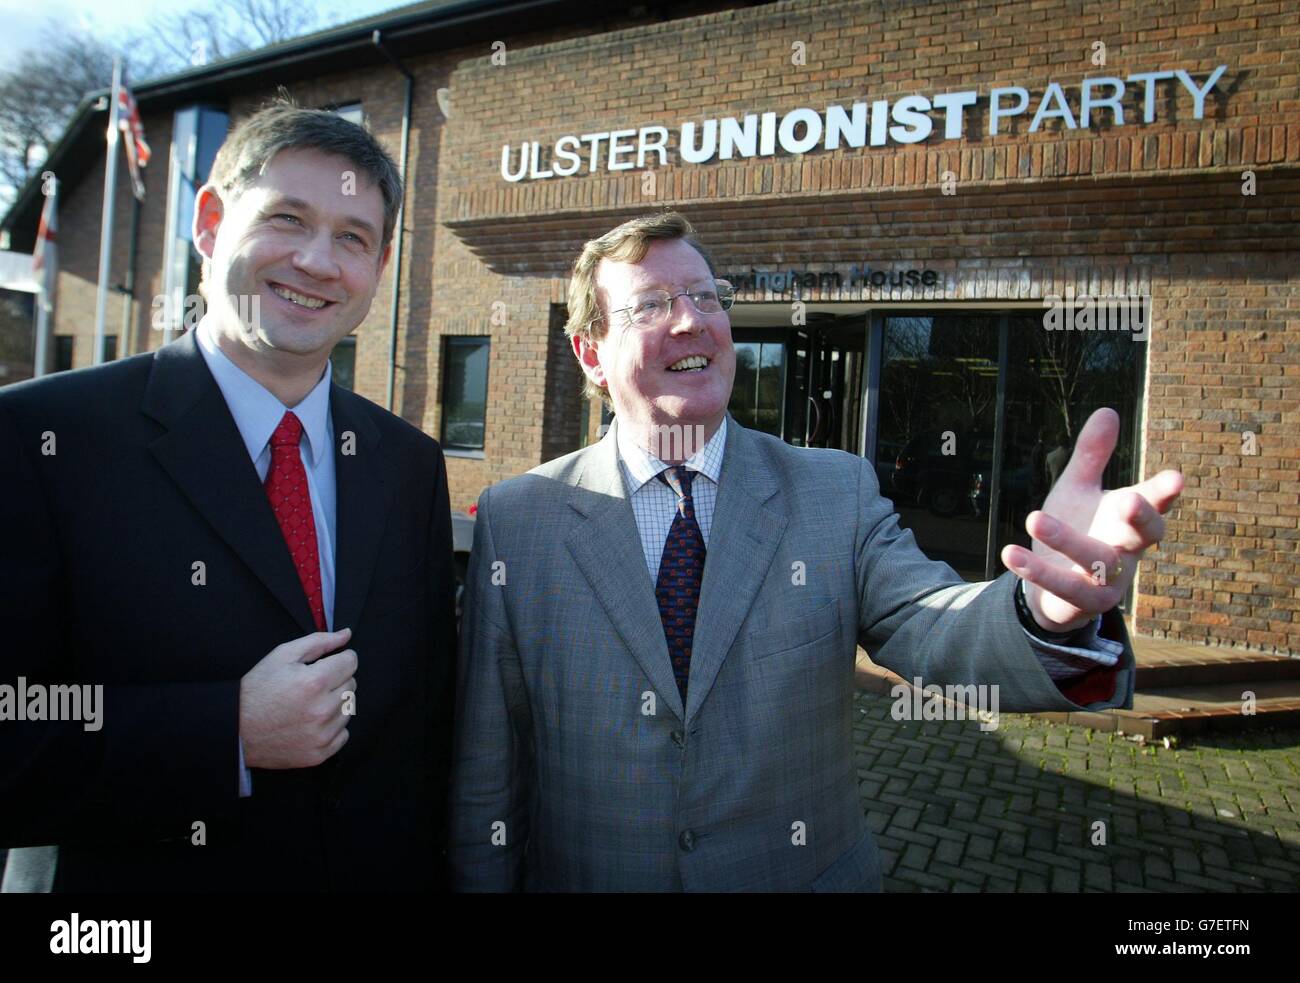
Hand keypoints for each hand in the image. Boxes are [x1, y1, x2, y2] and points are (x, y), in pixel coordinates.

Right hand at [239, 627, 356, 768]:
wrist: (236, 729)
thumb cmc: (257, 690)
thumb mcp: (282, 656)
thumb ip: (319, 641)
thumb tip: (346, 635)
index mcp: (315, 682)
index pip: (351, 663)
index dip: (340, 659)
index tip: (329, 662)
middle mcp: (322, 709)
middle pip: (351, 684)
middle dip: (335, 680)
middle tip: (311, 685)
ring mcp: (322, 734)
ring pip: (347, 709)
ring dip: (334, 703)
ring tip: (308, 704)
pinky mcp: (319, 753)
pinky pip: (343, 734)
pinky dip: (332, 727)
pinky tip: (310, 722)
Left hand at [1000, 408, 1182, 632]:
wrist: (1053, 586)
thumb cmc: (1076, 528)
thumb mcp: (1078, 489)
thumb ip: (1091, 455)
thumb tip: (1108, 411)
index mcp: (1130, 520)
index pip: (1155, 504)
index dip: (1164, 493)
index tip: (1175, 478)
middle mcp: (1128, 550)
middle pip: (1144, 536)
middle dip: (1140, 519)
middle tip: (1130, 499)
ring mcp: (1110, 581)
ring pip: (1097, 562)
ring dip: (1067, 540)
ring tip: (1034, 516)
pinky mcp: (1084, 602)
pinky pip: (1063, 588)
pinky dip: (1037, 571)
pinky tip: (1011, 553)